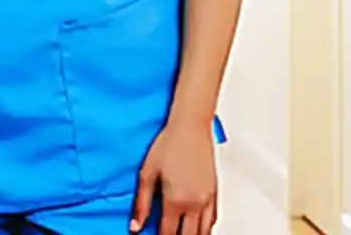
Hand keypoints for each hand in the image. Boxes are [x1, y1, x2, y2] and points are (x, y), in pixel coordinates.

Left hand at [130, 119, 217, 234]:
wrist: (191, 126)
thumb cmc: (169, 143)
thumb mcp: (147, 174)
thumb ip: (142, 204)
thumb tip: (135, 226)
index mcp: (176, 200)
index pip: (168, 233)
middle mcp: (195, 203)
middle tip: (167, 234)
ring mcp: (207, 199)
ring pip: (203, 232)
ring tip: (181, 232)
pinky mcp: (214, 192)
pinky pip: (213, 220)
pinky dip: (205, 229)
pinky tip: (198, 229)